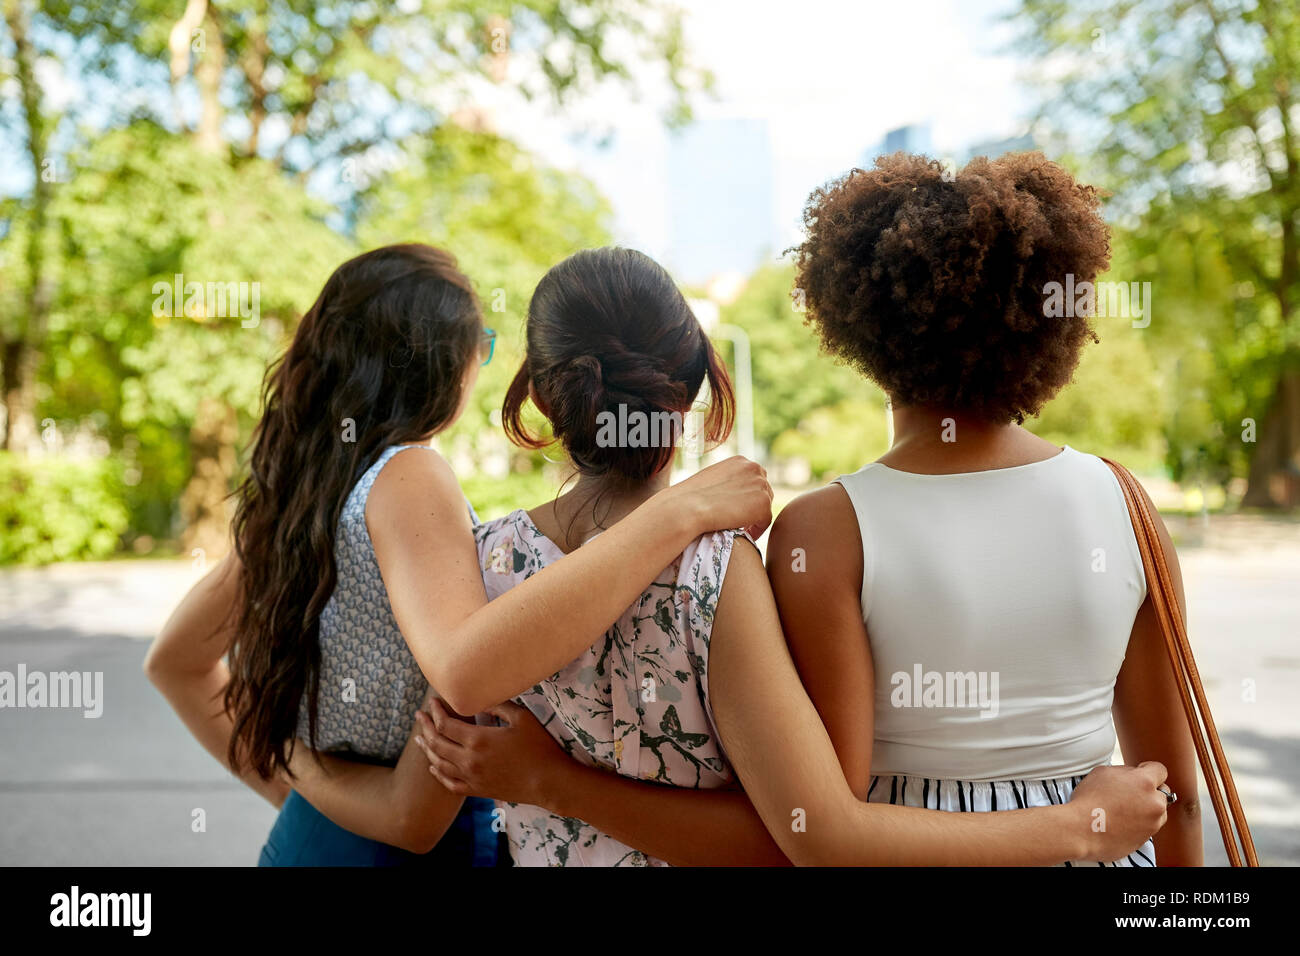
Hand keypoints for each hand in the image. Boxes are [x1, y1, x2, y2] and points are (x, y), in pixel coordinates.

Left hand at [415, 698, 572, 806]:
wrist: (549, 781)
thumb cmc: (539, 747)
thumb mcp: (522, 718)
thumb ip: (499, 706)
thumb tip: (481, 699)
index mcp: (478, 740)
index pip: (445, 724)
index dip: (436, 712)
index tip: (432, 702)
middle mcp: (469, 760)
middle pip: (437, 743)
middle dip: (425, 727)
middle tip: (419, 716)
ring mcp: (472, 778)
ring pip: (439, 764)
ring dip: (427, 750)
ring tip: (420, 739)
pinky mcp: (478, 790)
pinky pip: (450, 784)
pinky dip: (438, 774)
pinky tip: (434, 767)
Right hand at [661, 455, 773, 539]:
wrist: (687, 508)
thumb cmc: (690, 497)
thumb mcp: (711, 479)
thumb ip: (727, 481)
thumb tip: (733, 493)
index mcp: (740, 461)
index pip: (753, 478)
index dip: (747, 496)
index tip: (737, 509)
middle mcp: (754, 468)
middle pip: (763, 491)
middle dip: (753, 505)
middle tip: (740, 521)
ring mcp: (761, 485)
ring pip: (764, 506)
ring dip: (754, 518)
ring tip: (741, 529)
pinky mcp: (763, 504)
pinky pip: (765, 521)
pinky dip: (756, 530)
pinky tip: (743, 536)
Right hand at [1068, 762, 1170, 861]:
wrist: (1082, 830)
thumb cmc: (1089, 799)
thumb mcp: (1104, 772)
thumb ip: (1125, 771)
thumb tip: (1133, 775)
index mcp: (1144, 782)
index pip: (1160, 770)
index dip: (1148, 769)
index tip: (1140, 772)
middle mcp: (1154, 802)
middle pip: (1163, 792)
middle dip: (1150, 790)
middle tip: (1131, 792)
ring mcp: (1153, 823)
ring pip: (1159, 811)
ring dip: (1148, 808)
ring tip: (1126, 809)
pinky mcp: (1146, 839)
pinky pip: (1149, 826)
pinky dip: (1140, 823)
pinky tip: (1122, 821)